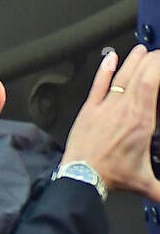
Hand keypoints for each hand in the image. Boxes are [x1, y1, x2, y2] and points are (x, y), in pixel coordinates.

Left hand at [62, 46, 159, 199]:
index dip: (159, 66)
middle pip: (139, 74)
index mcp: (142, 120)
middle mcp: (124, 109)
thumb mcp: (148, 182)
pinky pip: (98, 84)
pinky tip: (111, 57)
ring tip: (142, 50)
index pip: (153, 82)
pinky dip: (104, 69)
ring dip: (132, 61)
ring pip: (121, 76)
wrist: (82, 176)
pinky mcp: (89, 110)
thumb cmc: (113, 176)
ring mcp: (105, 107)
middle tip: (159, 54)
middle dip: (152, 60)